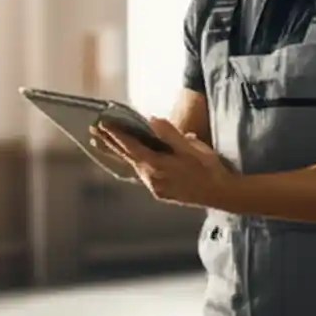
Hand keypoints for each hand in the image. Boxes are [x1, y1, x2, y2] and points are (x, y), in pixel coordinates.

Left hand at [91, 117, 235, 207]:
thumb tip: (152, 120)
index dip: (116, 134)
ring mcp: (155, 187)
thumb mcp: (192, 148)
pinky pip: (142, 173)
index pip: (131, 147)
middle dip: (110, 142)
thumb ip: (170, 134)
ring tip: (106, 140)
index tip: (102, 123)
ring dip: (120, 152)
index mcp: (157, 166)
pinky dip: (133, 162)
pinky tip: (132, 157)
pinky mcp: (161, 192)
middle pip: (127, 157)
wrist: (222, 195)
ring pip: (134, 166)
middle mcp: (151, 179)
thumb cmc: (209, 168)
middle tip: (94, 128)